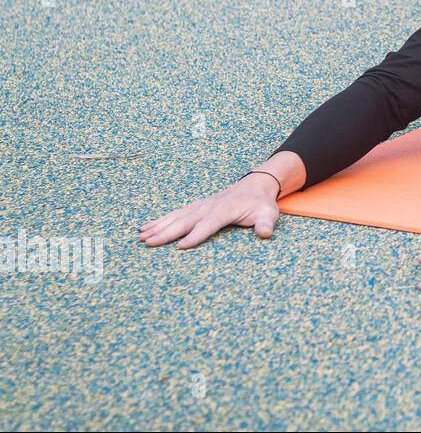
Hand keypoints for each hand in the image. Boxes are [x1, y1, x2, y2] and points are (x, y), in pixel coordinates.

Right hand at [138, 175, 280, 248]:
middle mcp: (208, 207)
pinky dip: (159, 220)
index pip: (208, 225)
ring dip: (158, 226)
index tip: (181, 247)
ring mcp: (200, 205)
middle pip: (185, 221)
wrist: (255, 185)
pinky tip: (145, 227)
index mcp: (224, 210)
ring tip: (140, 236)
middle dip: (166, 232)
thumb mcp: (269, 214)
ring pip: (176, 217)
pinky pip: (175, 214)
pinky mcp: (195, 207)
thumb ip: (266, 224)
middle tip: (147, 243)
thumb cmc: (261, 204)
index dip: (195, 236)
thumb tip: (265, 233)